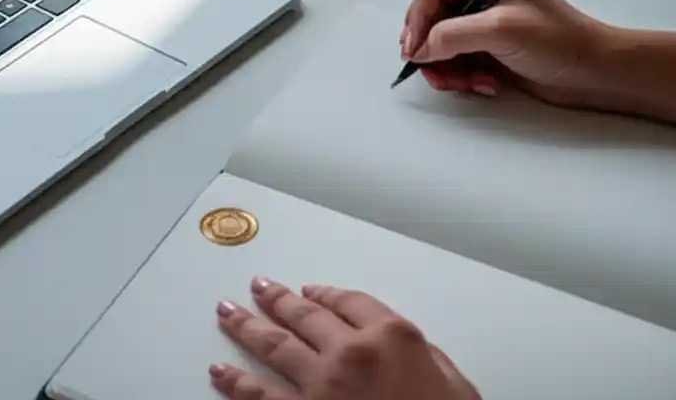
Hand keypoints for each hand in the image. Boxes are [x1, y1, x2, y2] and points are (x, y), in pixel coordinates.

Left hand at [210, 278, 479, 399]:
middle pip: (305, 316)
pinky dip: (234, 382)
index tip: (310, 291)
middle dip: (277, 299)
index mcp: (392, 337)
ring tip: (227, 313)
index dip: (326, 293)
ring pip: (273, 346)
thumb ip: (427, 357)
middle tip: (259, 287)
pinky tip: (219, 373)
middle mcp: (351, 353)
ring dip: (246, 327)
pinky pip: (258, 397)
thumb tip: (408, 347)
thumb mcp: (456, 385)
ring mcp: (321, 386)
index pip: (351, 301)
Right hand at [400, 0, 606, 105]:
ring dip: (448, 68)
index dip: (417, 20)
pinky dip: (461, 75)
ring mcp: (481, 20)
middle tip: (441, 75)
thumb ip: (452, 35)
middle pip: (429, 17)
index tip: (414, 53)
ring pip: (437, 43)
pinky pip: (454, 59)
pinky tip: (486, 84)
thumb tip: (418, 51)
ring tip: (472, 83)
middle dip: (431, 49)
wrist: (594, 72)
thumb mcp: (500, 31)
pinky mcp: (485, 45)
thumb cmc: (556, 41)